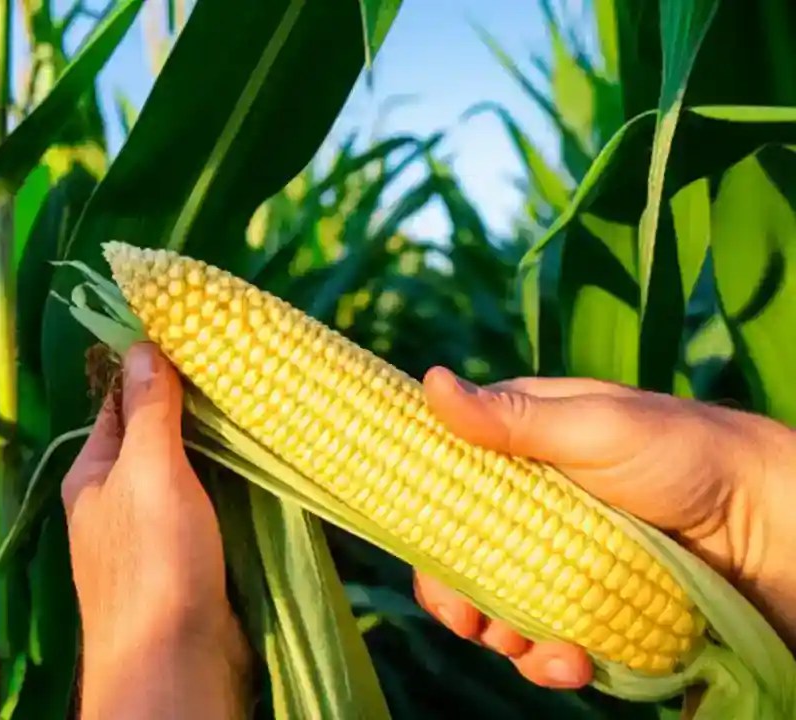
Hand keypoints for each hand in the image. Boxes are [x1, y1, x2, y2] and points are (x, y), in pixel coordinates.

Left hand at [61, 342, 250, 719]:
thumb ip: (149, 409)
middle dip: (197, 411)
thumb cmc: (153, 562)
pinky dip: (234, 491)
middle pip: (158, 440)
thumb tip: (141, 343)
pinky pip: (211, 513)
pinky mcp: (189, 566)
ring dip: (221, 451)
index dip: (154, 370)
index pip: (120, 404)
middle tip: (245, 372)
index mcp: (92, 476)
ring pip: (190, 477)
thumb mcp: (148, 470)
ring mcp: (154, 538)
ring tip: (262, 411)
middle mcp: (117, 503)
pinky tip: (264, 472)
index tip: (199, 338)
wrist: (174, 666)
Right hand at [413, 367, 795, 689]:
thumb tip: (432, 381)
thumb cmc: (686, 455)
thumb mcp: (596, 425)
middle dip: (461, 600)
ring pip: (501, 610)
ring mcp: (561, 562)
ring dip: (508, 639)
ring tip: (545, 651)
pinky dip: (553, 662)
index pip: (445, 490)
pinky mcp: (592, 609)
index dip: (427, 533)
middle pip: (463, 562)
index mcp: (520, 452)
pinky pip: (550, 644)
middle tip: (473, 623)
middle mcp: (532, 508)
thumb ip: (514, 417)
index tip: (428, 566)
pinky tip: (575, 663)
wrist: (773, 528)